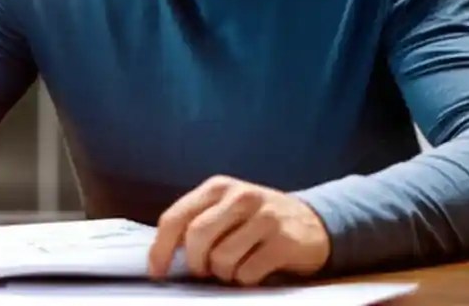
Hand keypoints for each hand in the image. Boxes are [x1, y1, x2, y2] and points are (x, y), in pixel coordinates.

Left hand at [148, 175, 329, 285]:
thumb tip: (164, 254)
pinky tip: (255, 269)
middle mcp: (240, 196)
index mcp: (218, 187)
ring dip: (223, 274)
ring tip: (235, 266)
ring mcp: (264, 217)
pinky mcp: (284, 241)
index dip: (160, 248)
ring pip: (222, 259)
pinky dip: (245, 280)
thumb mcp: (226, 209)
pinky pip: (248, 273)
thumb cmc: (257, 220)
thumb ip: (198, 221)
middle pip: (197, 237)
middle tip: (203, 271)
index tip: (156, 271)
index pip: (176, 217)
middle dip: (195, 263)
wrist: (312, 222)